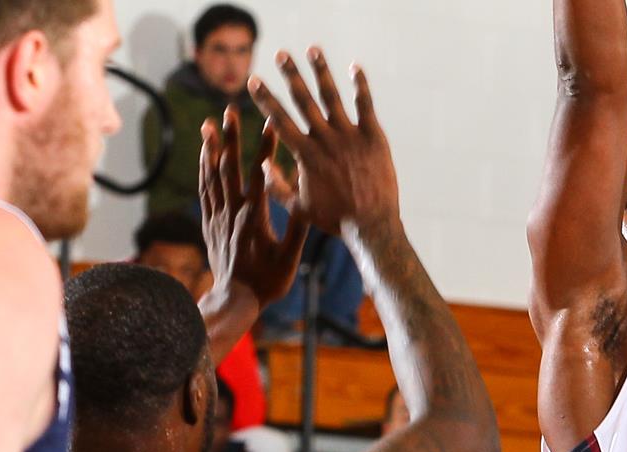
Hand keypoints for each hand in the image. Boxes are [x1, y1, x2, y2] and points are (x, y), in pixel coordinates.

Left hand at [200, 108, 309, 311]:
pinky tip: (203, 155)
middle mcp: (233, 212)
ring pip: (211, 175)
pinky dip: (203, 169)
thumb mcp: (290, 257)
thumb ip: (298, 228)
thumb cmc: (267, 281)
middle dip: (231, 136)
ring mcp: (218, 216)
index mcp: (255, 217)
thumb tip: (309, 201)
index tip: (271, 122)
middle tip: (229, 110)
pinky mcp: (209, 223)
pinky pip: (203, 190)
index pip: (260, 174)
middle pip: (230, 166)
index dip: (266, 147)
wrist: (235, 300)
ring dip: (211, 147)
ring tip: (209, 123)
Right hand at [249, 50, 400, 237]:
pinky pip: (365, 105)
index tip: (253, 80)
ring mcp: (350, 136)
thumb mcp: (299, 207)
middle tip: (280, 53)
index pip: (279, 120)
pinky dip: (360, 85)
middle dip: (290, 75)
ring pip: (332, 96)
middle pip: (303, 100)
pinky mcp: (373, 137)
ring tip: (312, 49)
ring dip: (321, 71)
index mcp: (305, 155)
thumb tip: (262, 165)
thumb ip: (277, 186)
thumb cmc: (334, 219)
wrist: (372, 226)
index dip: (265, 99)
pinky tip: (354, 67)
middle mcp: (325, 140)